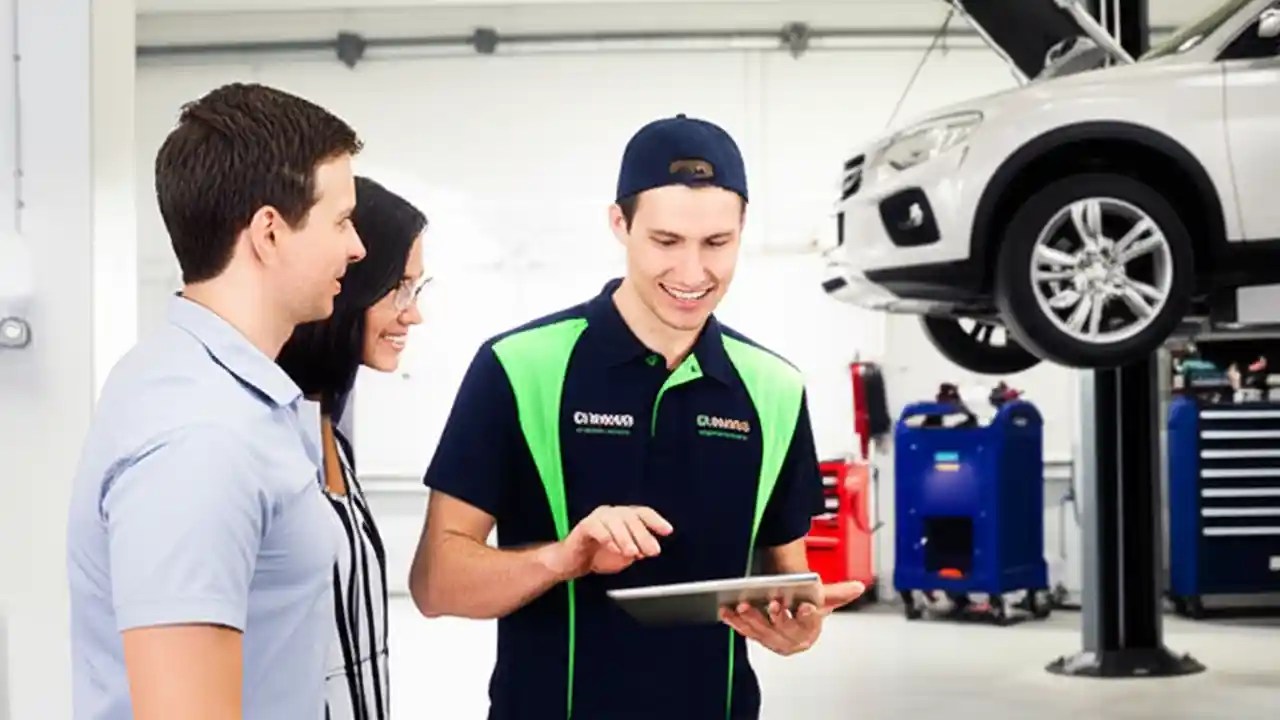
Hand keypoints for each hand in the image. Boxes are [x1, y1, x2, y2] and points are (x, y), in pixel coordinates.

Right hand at [542, 505, 673, 579]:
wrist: (573, 563)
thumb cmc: (599, 555)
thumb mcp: (625, 555)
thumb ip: (637, 550)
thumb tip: (648, 549)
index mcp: (624, 518)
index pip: (643, 513)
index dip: (656, 521)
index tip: (668, 531)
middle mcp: (612, 513)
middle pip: (631, 517)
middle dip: (643, 535)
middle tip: (652, 551)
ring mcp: (598, 518)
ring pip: (615, 521)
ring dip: (626, 538)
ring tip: (633, 553)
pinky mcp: (584, 526)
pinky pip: (597, 527)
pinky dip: (607, 538)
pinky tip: (614, 548)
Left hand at [719, 581, 863, 655]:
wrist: (792, 616)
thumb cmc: (805, 606)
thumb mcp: (822, 598)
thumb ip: (839, 593)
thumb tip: (859, 587)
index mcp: (809, 632)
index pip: (810, 624)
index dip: (808, 616)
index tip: (807, 606)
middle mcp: (791, 641)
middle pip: (783, 631)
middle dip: (777, 618)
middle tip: (772, 605)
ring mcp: (772, 641)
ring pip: (761, 632)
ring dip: (751, 619)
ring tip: (743, 605)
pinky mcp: (755, 637)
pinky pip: (744, 631)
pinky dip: (735, 622)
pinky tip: (726, 611)